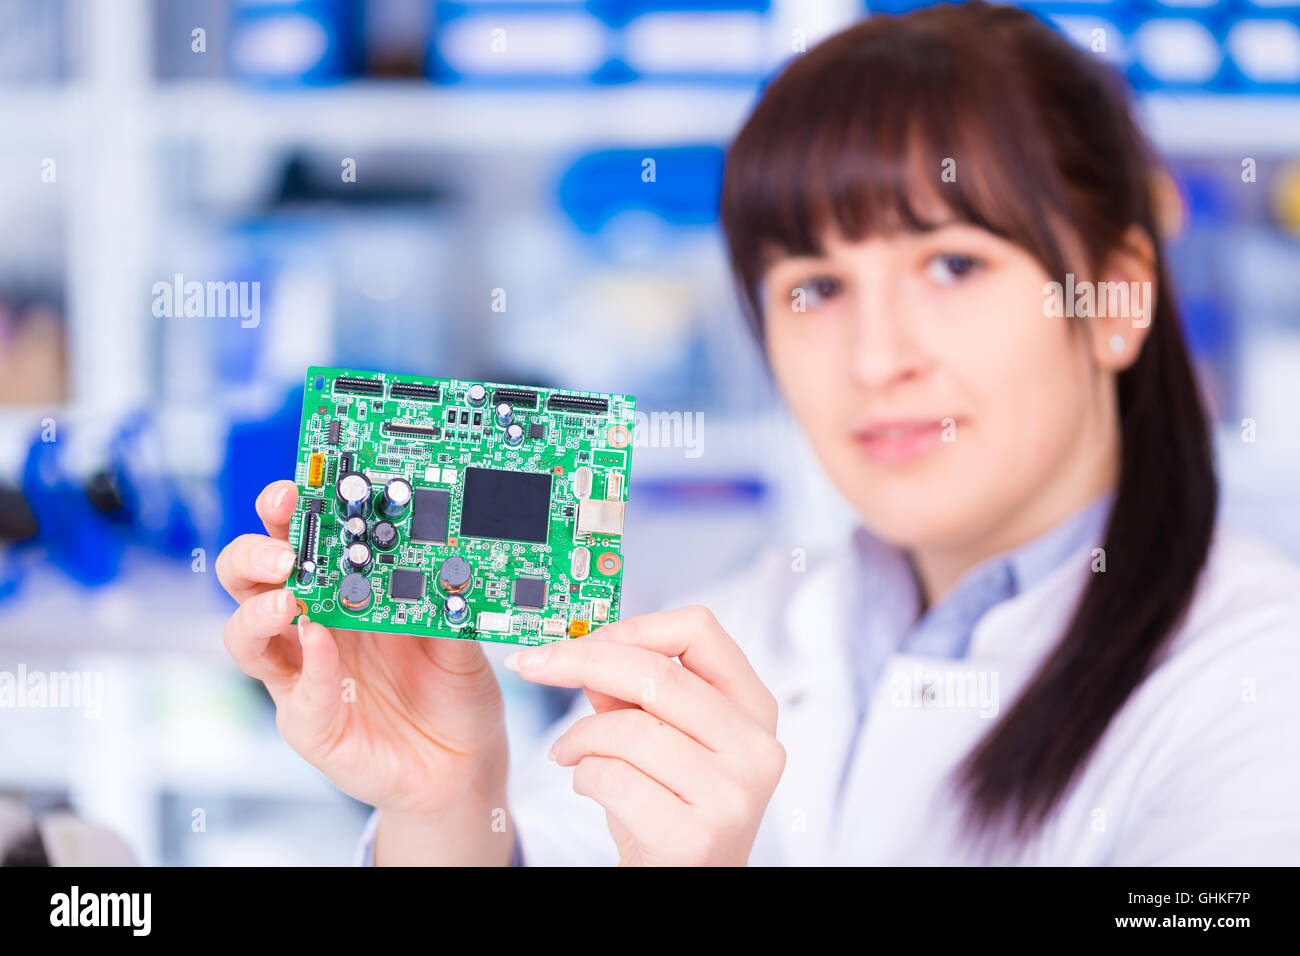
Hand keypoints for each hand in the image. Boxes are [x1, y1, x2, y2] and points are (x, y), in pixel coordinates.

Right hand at [215, 480, 512, 861]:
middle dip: (257, 550)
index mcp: (343, 587)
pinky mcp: (308, 721)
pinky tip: (325, 647)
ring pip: (243, 634)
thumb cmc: (454, 688)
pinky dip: (308, 666)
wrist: (464, 761)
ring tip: (292, 596)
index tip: (301, 484)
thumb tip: (441, 549)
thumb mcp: (460, 631)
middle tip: (288, 545)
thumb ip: (443, 595)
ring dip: (261, 608)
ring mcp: (303, 672)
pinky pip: (296, 692)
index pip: (300, 537)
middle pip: (248, 576)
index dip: (290, 509)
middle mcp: (312, 624)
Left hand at [504, 605, 785, 865]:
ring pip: (628, 729)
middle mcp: (756, 747)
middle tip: (534, 664)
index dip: (631, 626)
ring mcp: (733, 795)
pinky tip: (588, 786)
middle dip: (581, 662)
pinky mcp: (697, 838)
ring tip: (569, 754)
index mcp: (753, 707)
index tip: (580, 637)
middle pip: (657, 672)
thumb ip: (629, 689)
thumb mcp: (658, 737)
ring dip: (578, 738)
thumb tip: (576, 643)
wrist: (686, 883)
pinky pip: (613, 779)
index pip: (699, 630)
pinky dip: (583, 777)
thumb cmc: (667, 806)